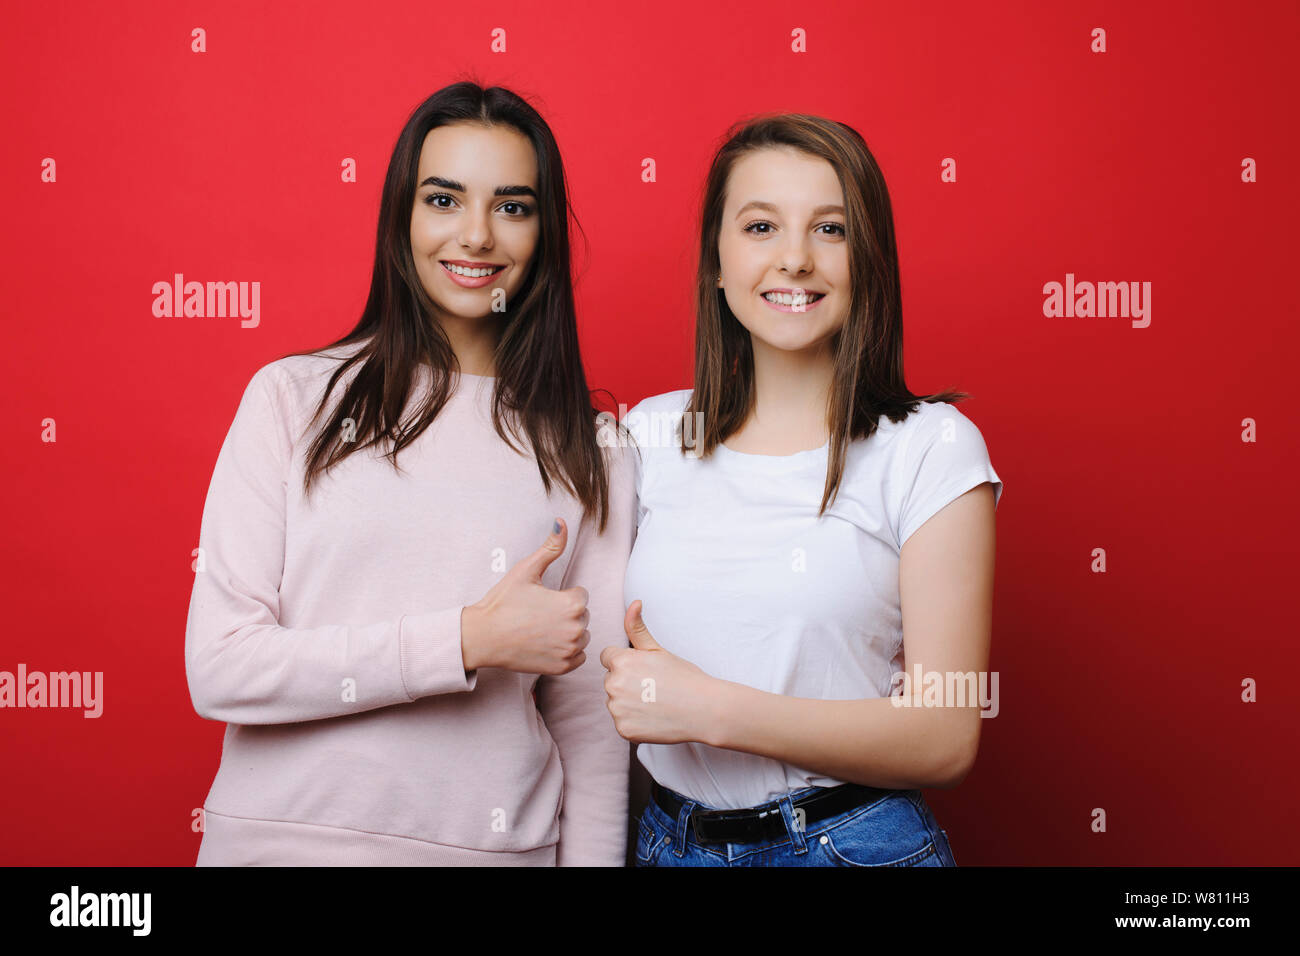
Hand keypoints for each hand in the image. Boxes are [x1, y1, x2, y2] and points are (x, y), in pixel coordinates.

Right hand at [461, 519, 589, 674]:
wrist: (483, 637)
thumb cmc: (503, 602)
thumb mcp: (527, 570)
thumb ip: (550, 547)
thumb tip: (562, 522)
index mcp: (573, 603)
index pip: (580, 595)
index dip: (561, 594)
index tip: (541, 600)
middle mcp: (577, 628)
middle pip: (582, 615)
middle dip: (565, 613)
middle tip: (538, 615)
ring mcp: (570, 650)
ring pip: (581, 636)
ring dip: (568, 632)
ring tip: (541, 629)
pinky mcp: (562, 668)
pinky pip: (577, 657)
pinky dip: (566, 651)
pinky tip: (546, 644)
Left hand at [600, 600, 717, 743]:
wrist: (703, 709)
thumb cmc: (683, 676)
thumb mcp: (658, 649)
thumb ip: (637, 628)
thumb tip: (634, 602)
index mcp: (620, 662)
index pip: (608, 658)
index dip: (627, 663)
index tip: (646, 670)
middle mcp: (613, 685)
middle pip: (611, 681)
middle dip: (627, 682)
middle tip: (654, 687)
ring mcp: (617, 709)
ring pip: (615, 702)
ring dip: (629, 703)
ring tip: (655, 703)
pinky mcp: (623, 730)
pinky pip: (623, 722)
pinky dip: (635, 722)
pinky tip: (654, 718)